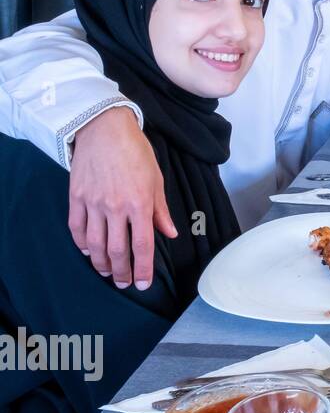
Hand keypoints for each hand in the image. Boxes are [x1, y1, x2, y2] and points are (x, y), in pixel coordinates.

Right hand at [67, 106, 176, 289]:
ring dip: (102, 264)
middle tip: (125, 283)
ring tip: (108, 273)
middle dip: (122, 272)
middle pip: (118, 251)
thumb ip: (161, 211)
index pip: (143, 245)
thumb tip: (170, 233)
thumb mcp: (156, 180)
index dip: (144, 268)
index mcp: (139, 203)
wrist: (104, 129)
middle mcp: (115, 207)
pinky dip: (82, 244)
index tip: (144, 283)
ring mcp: (93, 203)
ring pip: (95, 245)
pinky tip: (89, 252)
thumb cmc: (135, 152)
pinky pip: (77, 228)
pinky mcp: (76, 197)